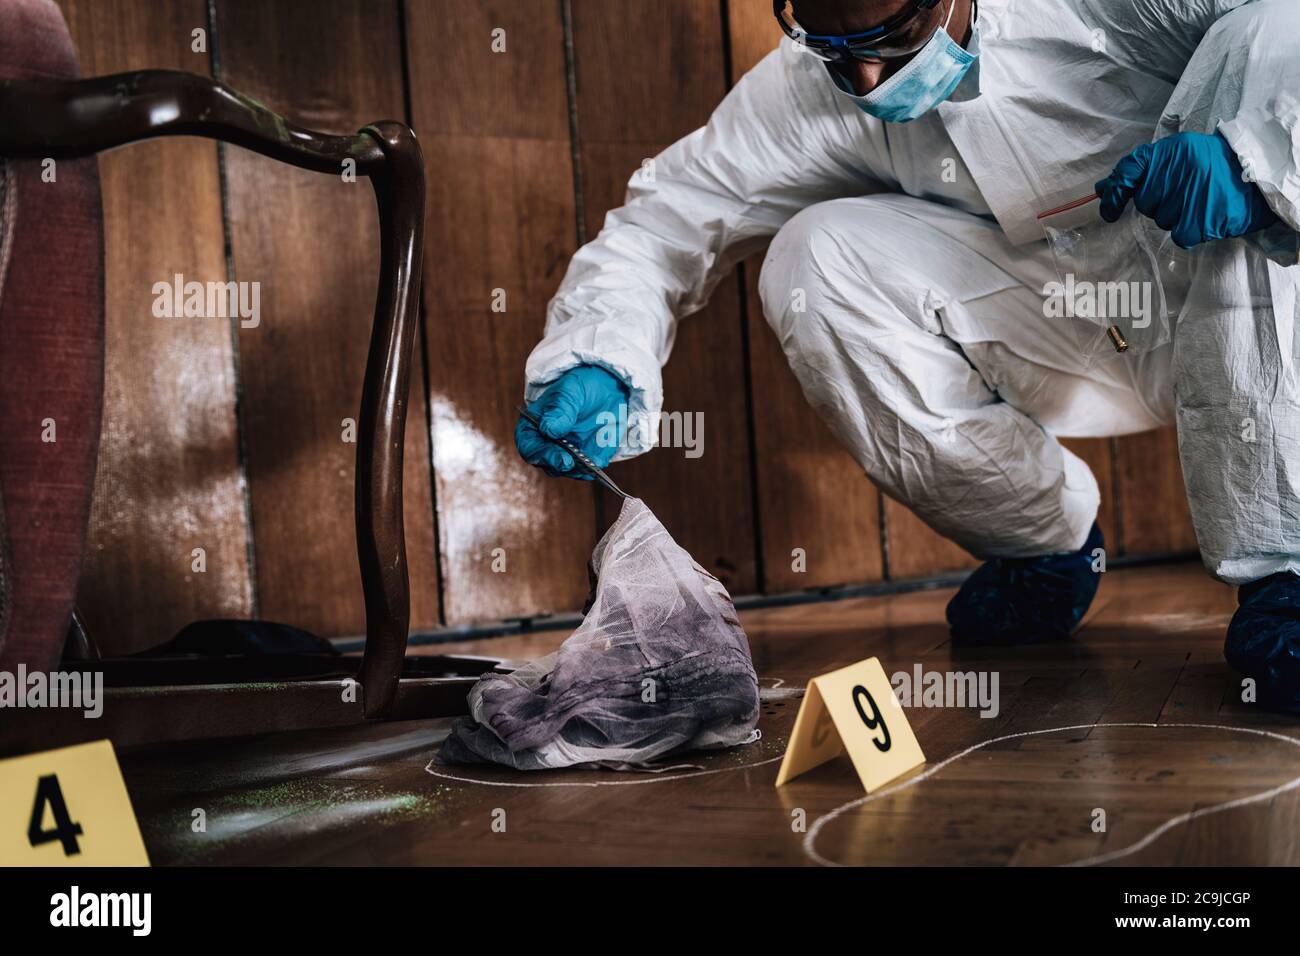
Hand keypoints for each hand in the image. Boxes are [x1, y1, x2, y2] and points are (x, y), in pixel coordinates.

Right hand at [515, 365, 628, 479]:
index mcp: (534, 427)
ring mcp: (567, 454)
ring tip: (588, 465)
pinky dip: (592, 469)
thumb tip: (549, 430)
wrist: (605, 389)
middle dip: (558, 464)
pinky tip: (598, 464)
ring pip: (567, 470)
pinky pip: (588, 469)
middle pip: (547, 464)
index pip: (529, 447)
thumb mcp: (570, 391)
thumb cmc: (580, 388)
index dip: (541, 454)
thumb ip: (560, 409)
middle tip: (569, 462)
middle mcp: (547, 445)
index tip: (557, 455)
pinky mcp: (585, 459)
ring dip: (576, 470)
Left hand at [1095, 131, 1277, 248]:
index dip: (1115, 193)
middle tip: (1184, 192)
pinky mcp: (1198, 221)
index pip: (1128, 171)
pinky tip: (1204, 215)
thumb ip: (1140, 170)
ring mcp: (1187, 197)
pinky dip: (1189, 230)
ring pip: (1161, 220)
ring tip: (1199, 201)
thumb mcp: (1179, 155)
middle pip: (1145, 202)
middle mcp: (1175, 172)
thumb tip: (1102, 189)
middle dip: (1158, 203)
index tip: (1110, 210)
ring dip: (1175, 216)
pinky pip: (1178, 235)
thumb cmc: (1214, 165)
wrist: (1258, 175)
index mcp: (1169, 151)